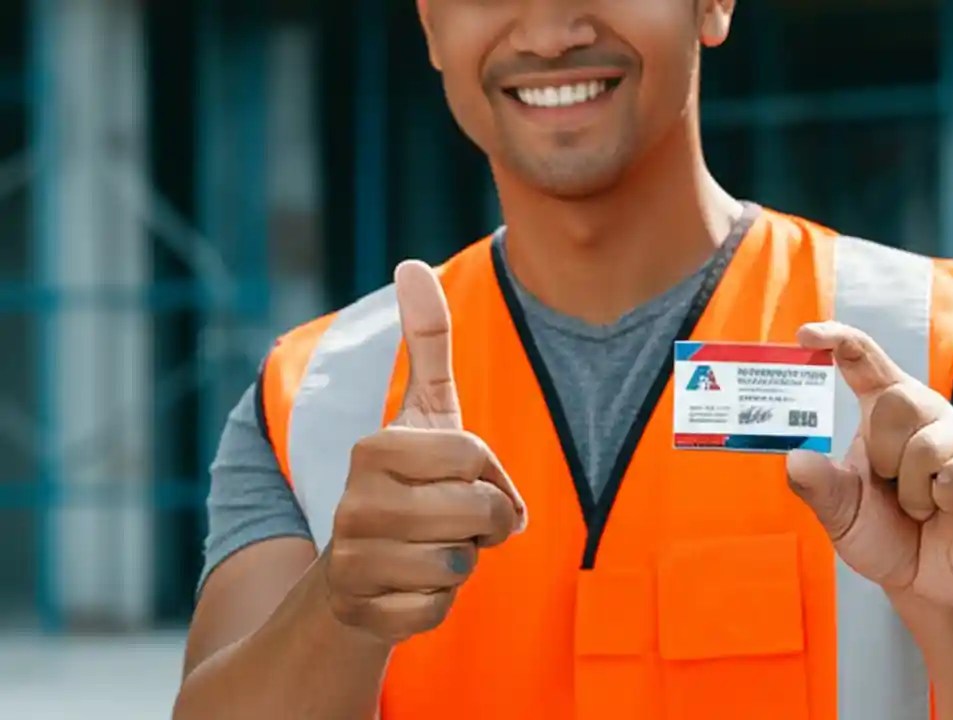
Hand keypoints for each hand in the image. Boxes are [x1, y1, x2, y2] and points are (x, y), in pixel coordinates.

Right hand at [325, 261, 526, 643]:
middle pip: (475, 513)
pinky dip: (437, 604)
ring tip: (428, 549)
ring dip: (460, 563)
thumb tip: (411, 264)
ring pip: (459, 565)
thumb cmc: (410, 483)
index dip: (492, 477)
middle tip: (457, 521)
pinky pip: (437, 611)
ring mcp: (353, 560)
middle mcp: (354, 501)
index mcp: (375, 447)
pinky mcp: (361, 613)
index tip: (470, 482)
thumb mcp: (425, 412)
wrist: (358, 570)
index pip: (475, 459)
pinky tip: (410, 587)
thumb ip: (426, 341)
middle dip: (485, 524)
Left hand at [785, 322, 952, 608]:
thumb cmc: (885, 536)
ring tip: (922, 507)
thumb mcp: (841, 515)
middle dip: (885, 453)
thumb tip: (795, 460)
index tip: (806, 334)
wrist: (931, 583)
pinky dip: (945, 503)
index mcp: (884, 413)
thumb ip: (819, 488)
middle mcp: (928, 414)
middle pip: (900, 400)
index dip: (838, 339)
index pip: (864, 360)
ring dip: (913, 492)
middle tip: (890, 484)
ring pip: (928, 446)